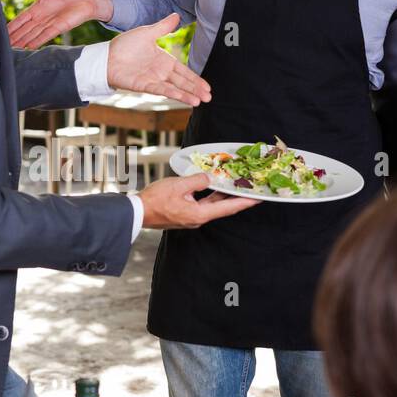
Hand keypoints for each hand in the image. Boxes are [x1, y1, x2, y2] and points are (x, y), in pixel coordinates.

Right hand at [7, 0, 110, 48]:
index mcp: (37, 8)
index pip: (21, 18)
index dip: (13, 25)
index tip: (3, 31)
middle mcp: (41, 18)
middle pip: (25, 29)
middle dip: (14, 36)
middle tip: (4, 44)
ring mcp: (49, 24)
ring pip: (32, 34)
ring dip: (23, 41)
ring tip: (12, 48)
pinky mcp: (59, 27)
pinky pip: (46, 35)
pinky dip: (37, 41)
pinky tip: (28, 47)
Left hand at [108, 12, 209, 106]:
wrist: (106, 56)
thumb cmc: (124, 45)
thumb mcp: (147, 33)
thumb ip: (163, 27)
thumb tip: (177, 15)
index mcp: (164, 60)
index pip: (184, 71)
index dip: (196, 78)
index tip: (207, 87)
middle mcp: (161, 72)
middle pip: (182, 82)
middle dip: (196, 89)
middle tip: (209, 97)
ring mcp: (154, 79)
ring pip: (175, 88)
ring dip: (188, 95)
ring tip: (201, 101)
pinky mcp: (145, 85)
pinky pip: (163, 90)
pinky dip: (175, 94)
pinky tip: (186, 99)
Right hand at [138, 172, 259, 228]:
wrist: (137, 212)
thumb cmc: (155, 200)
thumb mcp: (178, 185)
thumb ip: (197, 180)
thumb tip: (209, 178)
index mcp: (199, 214)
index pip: (228, 207)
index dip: (245, 202)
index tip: (259, 198)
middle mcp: (198, 218)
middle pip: (222, 207)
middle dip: (237, 197)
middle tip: (251, 189)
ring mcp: (191, 217)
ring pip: (212, 205)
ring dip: (223, 195)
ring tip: (235, 185)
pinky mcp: (185, 214)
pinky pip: (202, 204)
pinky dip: (210, 195)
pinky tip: (213, 186)